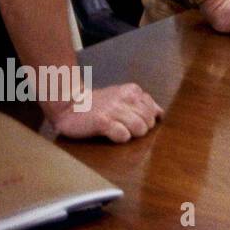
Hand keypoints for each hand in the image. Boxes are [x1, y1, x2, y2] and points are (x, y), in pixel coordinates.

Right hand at [47, 83, 164, 142]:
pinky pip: (123, 136)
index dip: (145, 121)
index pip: (154, 112)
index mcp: (133, 91)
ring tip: (117, 131)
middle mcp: (126, 98)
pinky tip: (110, 134)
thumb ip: (142, 103)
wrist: (69, 105)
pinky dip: (120, 138)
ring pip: (140, 129)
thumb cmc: (99, 105)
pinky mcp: (103, 122)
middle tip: (123, 127)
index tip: (131, 121)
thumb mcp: (124, 97)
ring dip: (131, 135)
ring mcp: (114, 109)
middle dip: (140, 130)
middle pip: (149, 122)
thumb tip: (160, 114)